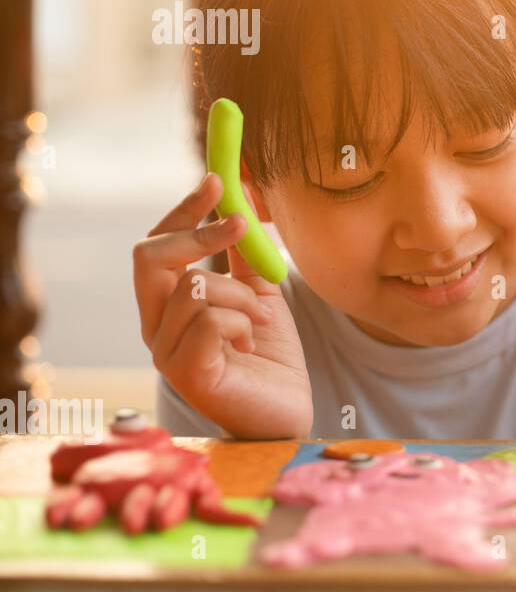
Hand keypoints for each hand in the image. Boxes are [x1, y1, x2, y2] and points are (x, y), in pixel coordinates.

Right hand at [133, 172, 311, 437]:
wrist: (289, 410)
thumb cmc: (269, 355)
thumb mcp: (260, 292)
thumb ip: (245, 253)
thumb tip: (245, 195)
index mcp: (168, 306)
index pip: (157, 246)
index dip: (183, 210)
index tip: (218, 180)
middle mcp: (156, 327)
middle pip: (150, 258)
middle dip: (199, 234)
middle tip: (242, 226)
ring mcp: (165, 353)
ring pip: (192, 288)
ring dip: (241, 295)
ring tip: (262, 319)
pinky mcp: (186, 375)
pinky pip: (208, 321)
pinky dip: (240, 322)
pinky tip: (250, 343)